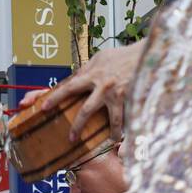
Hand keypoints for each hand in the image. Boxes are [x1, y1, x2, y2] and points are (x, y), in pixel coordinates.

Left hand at [19, 42, 145, 140]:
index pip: (70, 87)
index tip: (44, 108)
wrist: (147, 52)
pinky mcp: (132, 99)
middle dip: (77, 126)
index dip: (56, 98)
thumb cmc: (122, 56)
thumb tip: (74, 79)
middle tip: (71, 138)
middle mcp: (104, 86)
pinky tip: (131, 134)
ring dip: (113, 132)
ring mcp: (119, 94)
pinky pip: (130, 117)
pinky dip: (130, 126)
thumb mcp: (101, 58)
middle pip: (86, 110)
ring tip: (112, 140)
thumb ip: (87, 70)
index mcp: (93, 75)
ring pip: (113, 119)